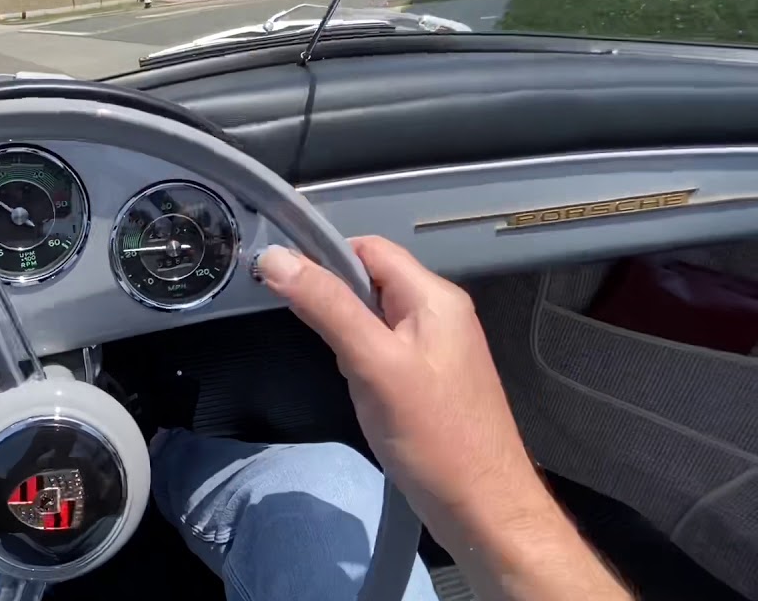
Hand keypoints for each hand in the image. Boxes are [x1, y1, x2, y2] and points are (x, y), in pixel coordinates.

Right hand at [257, 238, 532, 534]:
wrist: (481, 508)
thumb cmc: (434, 436)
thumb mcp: (373, 364)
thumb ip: (326, 307)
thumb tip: (276, 258)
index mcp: (435, 297)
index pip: (369, 248)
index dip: (324, 258)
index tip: (284, 283)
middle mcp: (440, 314)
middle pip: (369, 281)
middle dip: (333, 301)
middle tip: (317, 339)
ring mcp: (436, 348)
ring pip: (373, 317)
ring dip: (345, 334)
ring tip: (344, 371)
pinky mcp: (428, 380)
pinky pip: (383, 350)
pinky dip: (360, 361)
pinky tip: (358, 390)